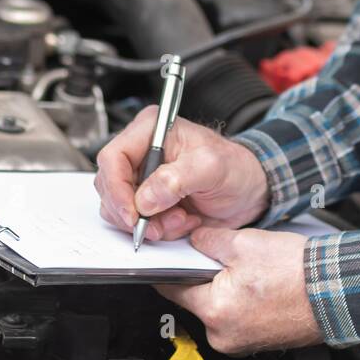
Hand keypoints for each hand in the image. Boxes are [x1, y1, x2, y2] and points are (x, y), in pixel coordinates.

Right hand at [94, 106, 269, 242]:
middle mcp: (141, 152)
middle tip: (161, 224)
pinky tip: (182, 221)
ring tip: (181, 218)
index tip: (133, 214)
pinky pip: (135, 223)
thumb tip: (145, 198)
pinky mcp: (148, 201)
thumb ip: (178, 178)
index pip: (113, 158)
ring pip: (119, 209)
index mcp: (151, 130)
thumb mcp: (213, 167)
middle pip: (109, 187)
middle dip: (134, 213)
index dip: (116, 189)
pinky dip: (157, 230)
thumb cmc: (236, 167)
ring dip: (150, 224)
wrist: (250, 190)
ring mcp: (142, 178)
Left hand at [157, 227, 321, 354]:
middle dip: (207, 275)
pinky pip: (237, 316)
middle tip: (229, 258)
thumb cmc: (297, 273)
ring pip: (219, 307)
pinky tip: (261, 285)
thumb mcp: (245, 243)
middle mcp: (222, 334)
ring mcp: (240, 341)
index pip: (172, 287)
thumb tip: (194, 240)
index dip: (174, 265)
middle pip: (197, 298)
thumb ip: (209, 240)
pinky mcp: (256, 341)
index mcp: (214, 309)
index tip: (175, 254)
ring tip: (253, 272)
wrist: (334, 291)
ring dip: (227, 288)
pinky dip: (244, 300)